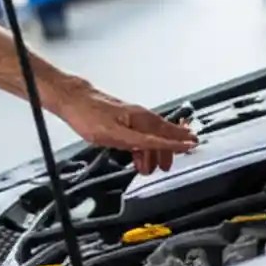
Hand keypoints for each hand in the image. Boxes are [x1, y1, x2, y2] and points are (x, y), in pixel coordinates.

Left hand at [53, 81, 197, 174]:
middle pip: (162, 134)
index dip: (179, 143)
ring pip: (150, 134)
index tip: (193, 146)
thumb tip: (159, 145)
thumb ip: (140, 142)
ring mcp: (131, 115)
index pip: (166, 134)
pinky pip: (139, 132)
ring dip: (153, 150)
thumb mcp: (116, 135)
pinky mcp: (121, 116)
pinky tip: (138, 152)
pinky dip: (142, 144)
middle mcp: (139, 115)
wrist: (72, 100)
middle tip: (167, 166)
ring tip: (151, 166)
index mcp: (141, 119)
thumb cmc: (89, 116)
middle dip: (167, 150)